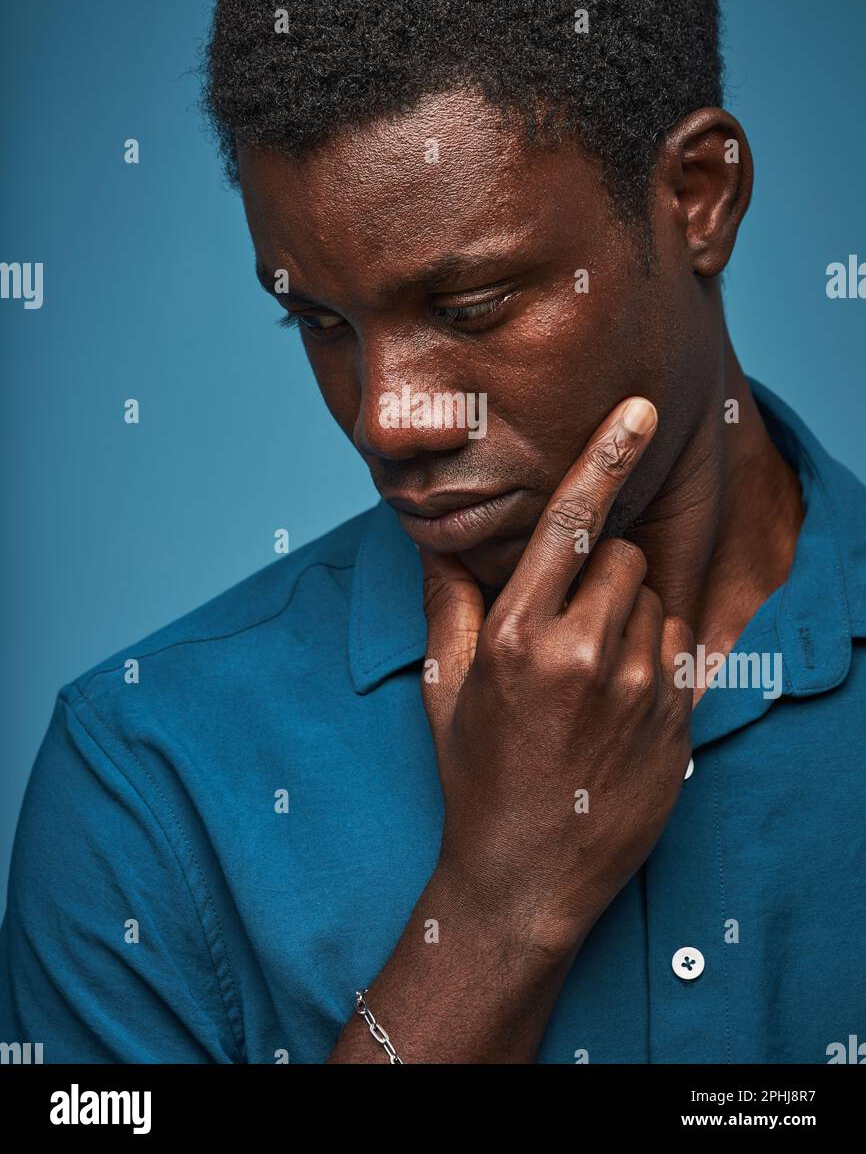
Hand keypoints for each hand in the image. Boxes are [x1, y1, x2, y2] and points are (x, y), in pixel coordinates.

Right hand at [419, 396, 694, 958]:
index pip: (570, 523)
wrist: (525, 877)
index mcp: (517, 636)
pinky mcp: (677, 721)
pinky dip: (654, 658)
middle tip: (569, 621)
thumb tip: (437, 534)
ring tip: (591, 673)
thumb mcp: (446, 685)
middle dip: (601, 570)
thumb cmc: (475, 775)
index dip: (605, 457)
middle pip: (622, 555)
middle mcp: (584, 654)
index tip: (637, 410)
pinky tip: (618, 704)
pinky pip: (678, 649)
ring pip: (655, 599)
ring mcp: (639, 690)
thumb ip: (448, 599)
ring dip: (629, 614)